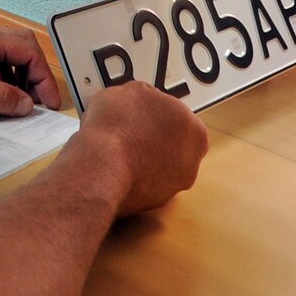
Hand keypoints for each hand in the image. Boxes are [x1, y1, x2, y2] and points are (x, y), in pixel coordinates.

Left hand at [0, 23, 61, 114]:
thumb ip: (0, 97)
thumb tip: (27, 105)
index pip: (29, 52)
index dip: (43, 78)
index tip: (48, 103)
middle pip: (24, 46)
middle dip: (36, 72)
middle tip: (40, 98)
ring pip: (10, 52)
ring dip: (21, 74)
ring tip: (22, 98)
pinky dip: (6, 74)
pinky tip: (1, 91)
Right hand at [76, 82, 208, 217]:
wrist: (101, 167)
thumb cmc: (117, 126)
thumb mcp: (130, 91)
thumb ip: (145, 96)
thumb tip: (142, 99)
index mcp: (194, 128)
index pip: (177, 117)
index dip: (156, 115)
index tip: (141, 115)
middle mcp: (191, 160)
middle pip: (172, 144)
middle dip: (154, 139)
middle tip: (130, 131)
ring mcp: (174, 185)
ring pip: (160, 167)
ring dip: (145, 160)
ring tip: (118, 150)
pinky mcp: (154, 204)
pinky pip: (145, 185)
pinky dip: (134, 178)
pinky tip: (116, 168)